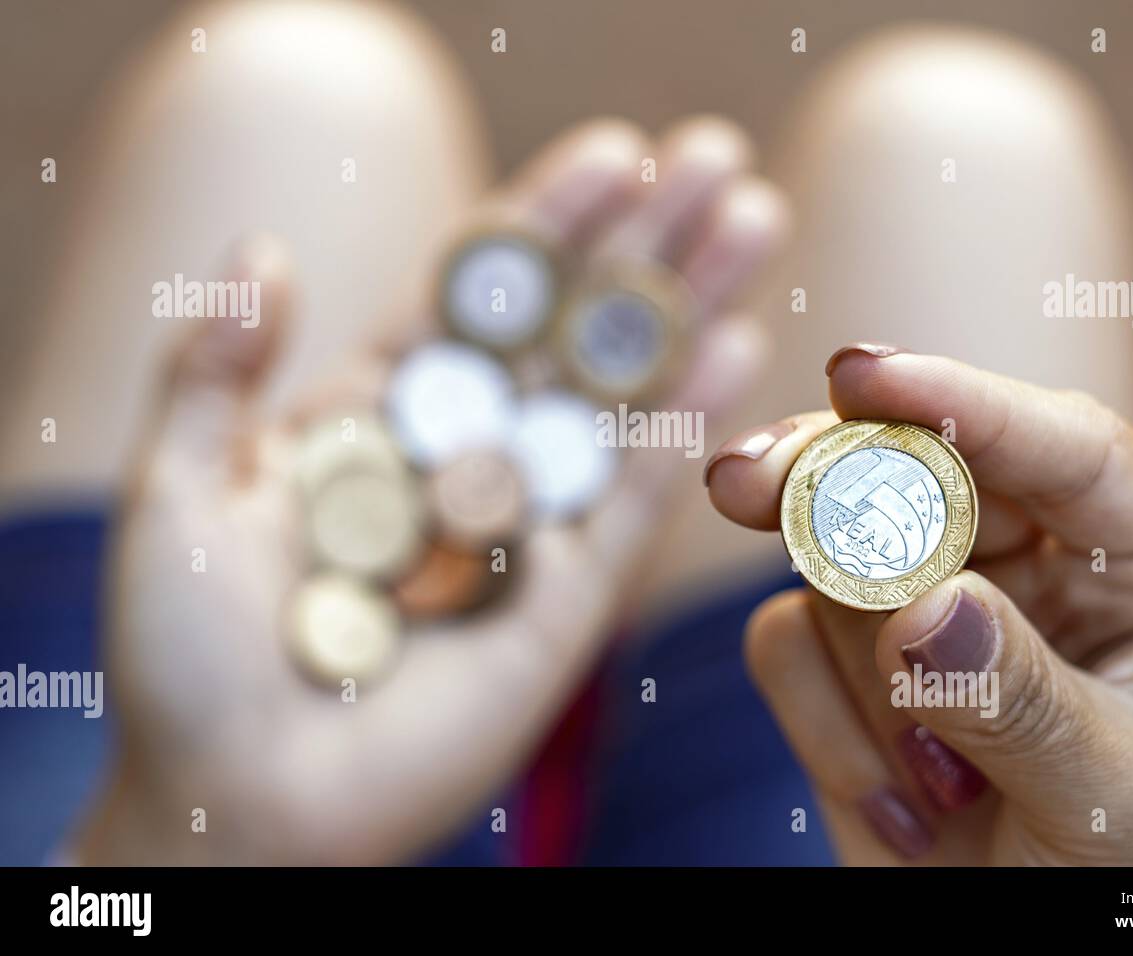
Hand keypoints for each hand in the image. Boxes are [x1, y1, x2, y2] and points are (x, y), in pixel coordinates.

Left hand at [75, 118, 787, 863]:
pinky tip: (735, 343)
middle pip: (566, 332)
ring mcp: (523, 527)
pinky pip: (631, 502)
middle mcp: (463, 460)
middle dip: (642, 245)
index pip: (473, 295)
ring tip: (757, 218)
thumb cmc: (188, 660)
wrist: (241, 806)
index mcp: (377, 419)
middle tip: (719, 160)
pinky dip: (683, 426)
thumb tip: (264, 247)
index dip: (545, 222)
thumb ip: (213, 371)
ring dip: (684, 309)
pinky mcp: (566, 602)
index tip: (617, 151)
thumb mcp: (176, 494)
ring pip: (616, 401)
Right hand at [705, 345, 1132, 864]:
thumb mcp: (1115, 798)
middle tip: (743, 485)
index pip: (1064, 446)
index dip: (957, 401)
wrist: (1053, 954)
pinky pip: (789, 641)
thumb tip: (916, 606)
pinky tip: (900, 802)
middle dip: (835, 485)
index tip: (859, 374)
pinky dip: (825, 726)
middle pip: (921, 468)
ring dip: (867, 684)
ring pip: (838, 562)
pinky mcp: (861, 656)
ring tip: (935, 785)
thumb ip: (1019, 697)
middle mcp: (1049, 558)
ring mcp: (944, 601)